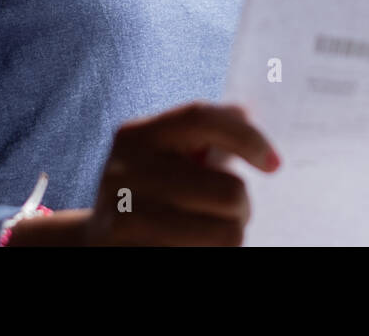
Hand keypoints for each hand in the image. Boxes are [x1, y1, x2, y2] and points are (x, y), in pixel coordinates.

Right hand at [79, 100, 280, 245]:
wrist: (94, 243)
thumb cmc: (151, 191)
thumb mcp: (166, 154)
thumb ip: (207, 132)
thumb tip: (249, 113)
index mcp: (136, 136)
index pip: (201, 118)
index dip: (247, 137)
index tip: (273, 164)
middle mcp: (124, 174)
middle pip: (228, 190)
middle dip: (242, 206)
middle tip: (233, 212)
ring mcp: (124, 221)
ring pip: (226, 234)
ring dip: (231, 235)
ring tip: (212, 232)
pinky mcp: (130, 254)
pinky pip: (205, 257)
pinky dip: (211, 253)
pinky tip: (194, 246)